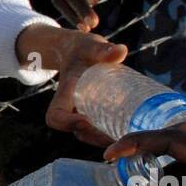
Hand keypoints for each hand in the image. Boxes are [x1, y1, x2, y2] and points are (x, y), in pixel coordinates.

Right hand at [17, 24, 127, 145]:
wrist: (78, 52)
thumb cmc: (82, 48)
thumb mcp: (90, 46)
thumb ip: (102, 49)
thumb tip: (121, 51)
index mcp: (65, 93)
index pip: (56, 116)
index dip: (68, 123)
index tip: (86, 120)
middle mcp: (71, 107)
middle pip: (76, 131)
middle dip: (96, 137)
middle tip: (119, 134)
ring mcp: (81, 112)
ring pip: (88, 134)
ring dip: (104, 139)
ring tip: (127, 135)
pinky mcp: (92, 114)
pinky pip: (97, 129)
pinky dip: (109, 134)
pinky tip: (129, 132)